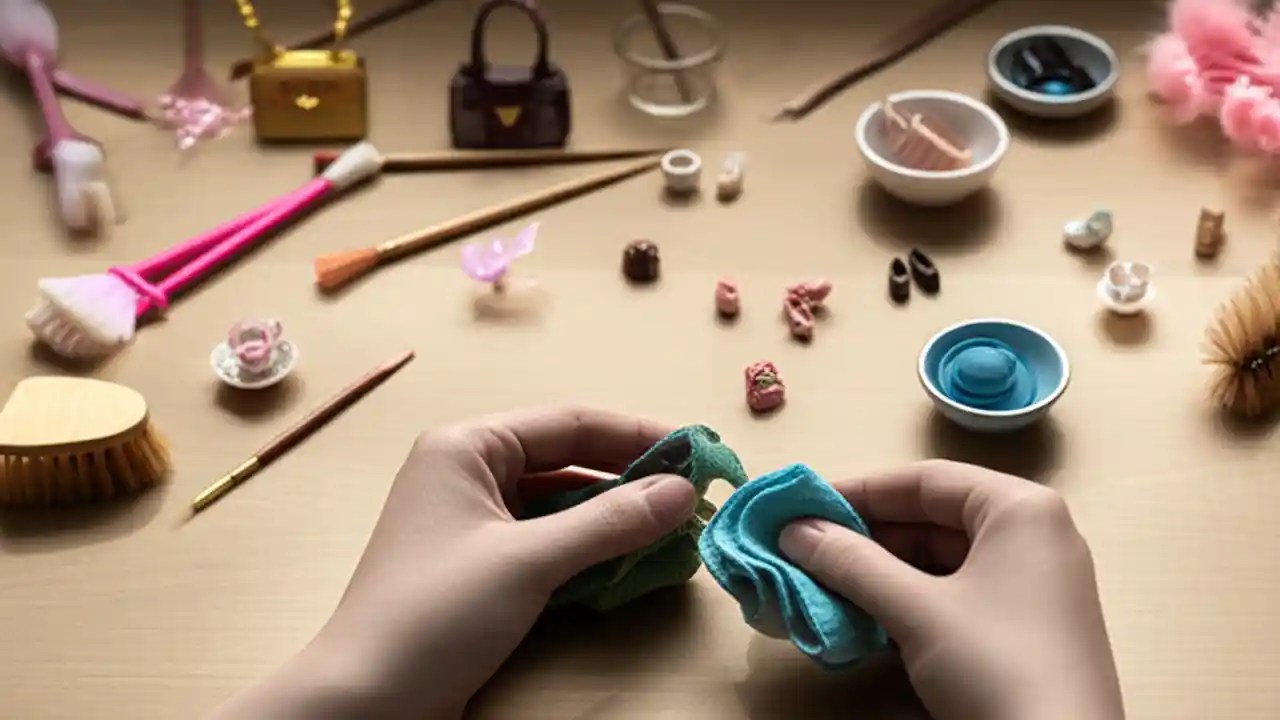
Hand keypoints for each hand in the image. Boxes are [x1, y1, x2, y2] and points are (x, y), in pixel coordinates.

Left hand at [210, 407, 696, 719]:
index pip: (570, 422)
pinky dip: (589, 547)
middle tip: (695, 494)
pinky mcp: (478, 564)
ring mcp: (471, 520)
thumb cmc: (435, 615)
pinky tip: (632, 559)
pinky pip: (546, 539)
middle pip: (567, 458)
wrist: (365, 701)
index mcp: (466, 446)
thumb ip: (610, 522)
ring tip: (675, 527)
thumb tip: (682, 490)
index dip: (638, 435)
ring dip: (614, 515)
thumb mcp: (529, 561)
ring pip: (560, 501)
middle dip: (630, 477)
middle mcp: (467, 471)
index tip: (698, 453)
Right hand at [779, 460, 1123, 719]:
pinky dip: (910, 600)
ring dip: (882, 571)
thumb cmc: (997, 667)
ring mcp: (1034, 585)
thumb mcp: (916, 610)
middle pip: (934, 517)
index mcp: (1021, 509)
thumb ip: (851, 563)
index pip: (926, 480)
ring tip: (823, 581)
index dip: (859, 490)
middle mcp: (1034, 535)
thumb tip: (794, 530)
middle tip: (804, 547)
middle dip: (867, 535)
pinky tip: (864, 615)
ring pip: (942, 559)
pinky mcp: (1025, 629)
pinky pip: (957, 594)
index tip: (802, 505)